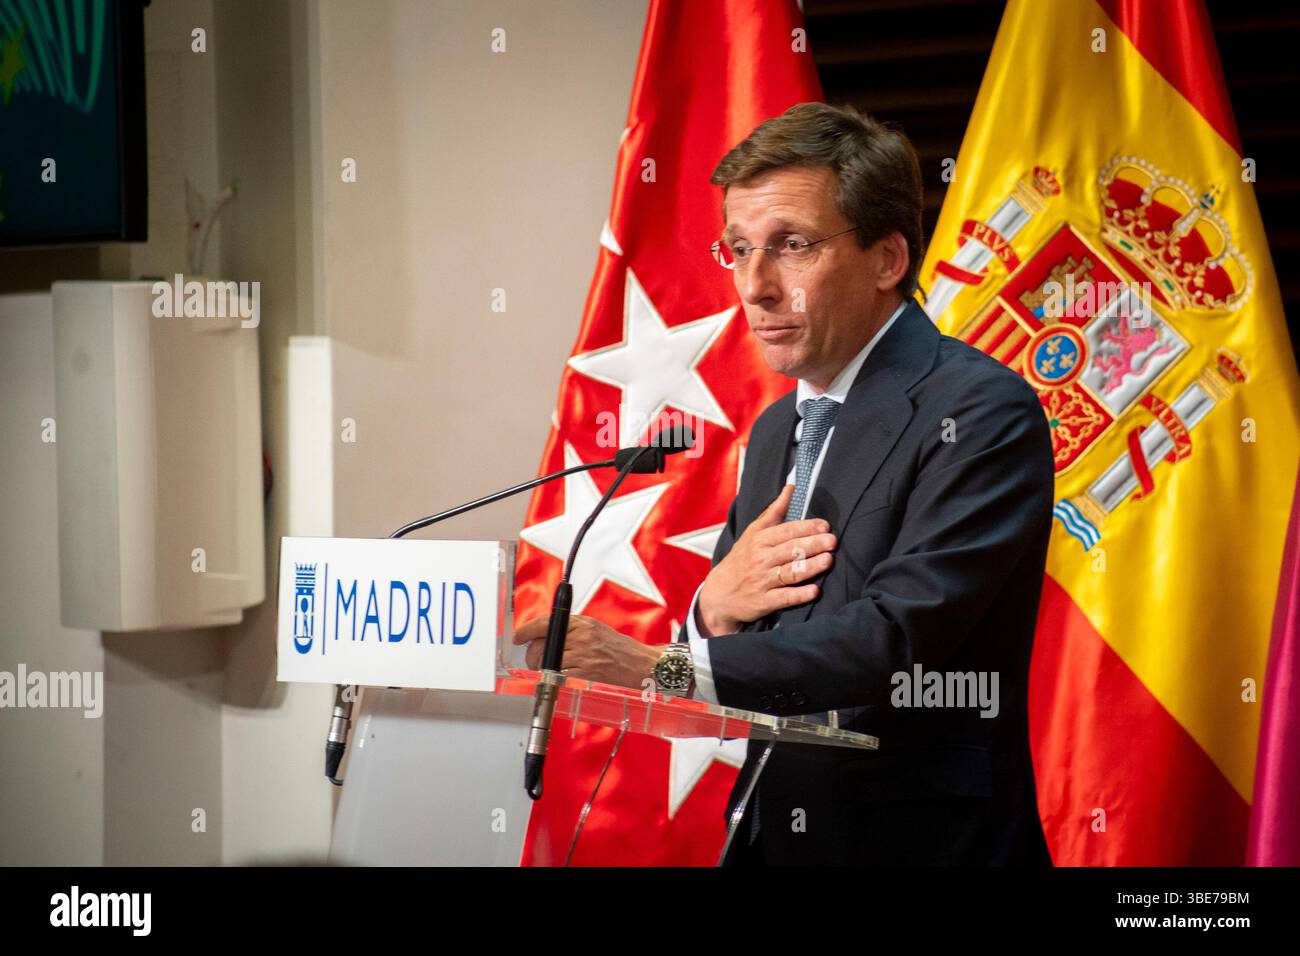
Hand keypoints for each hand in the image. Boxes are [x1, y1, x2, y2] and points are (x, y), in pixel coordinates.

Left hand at [512, 614, 660, 689]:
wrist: (641, 663)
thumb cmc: (619, 649)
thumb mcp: (595, 630)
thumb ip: (572, 631)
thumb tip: (545, 637)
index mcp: (582, 622)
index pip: (546, 622)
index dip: (527, 630)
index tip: (518, 637)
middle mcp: (582, 635)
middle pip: (543, 643)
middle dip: (533, 654)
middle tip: (533, 660)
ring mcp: (584, 653)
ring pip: (549, 661)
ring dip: (544, 668)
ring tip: (549, 670)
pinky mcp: (587, 671)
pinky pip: (561, 674)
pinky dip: (557, 677)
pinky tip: (562, 676)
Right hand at [697, 483, 836, 634]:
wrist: (719, 594)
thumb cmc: (741, 559)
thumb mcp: (752, 533)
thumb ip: (774, 512)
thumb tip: (791, 488)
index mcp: (759, 540)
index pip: (786, 531)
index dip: (806, 528)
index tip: (825, 526)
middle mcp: (760, 559)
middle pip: (790, 550)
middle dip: (812, 544)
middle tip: (832, 541)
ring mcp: (762, 581)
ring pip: (790, 572)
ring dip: (810, 567)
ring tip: (828, 561)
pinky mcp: (764, 602)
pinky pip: (784, 598)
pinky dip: (799, 595)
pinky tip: (814, 591)